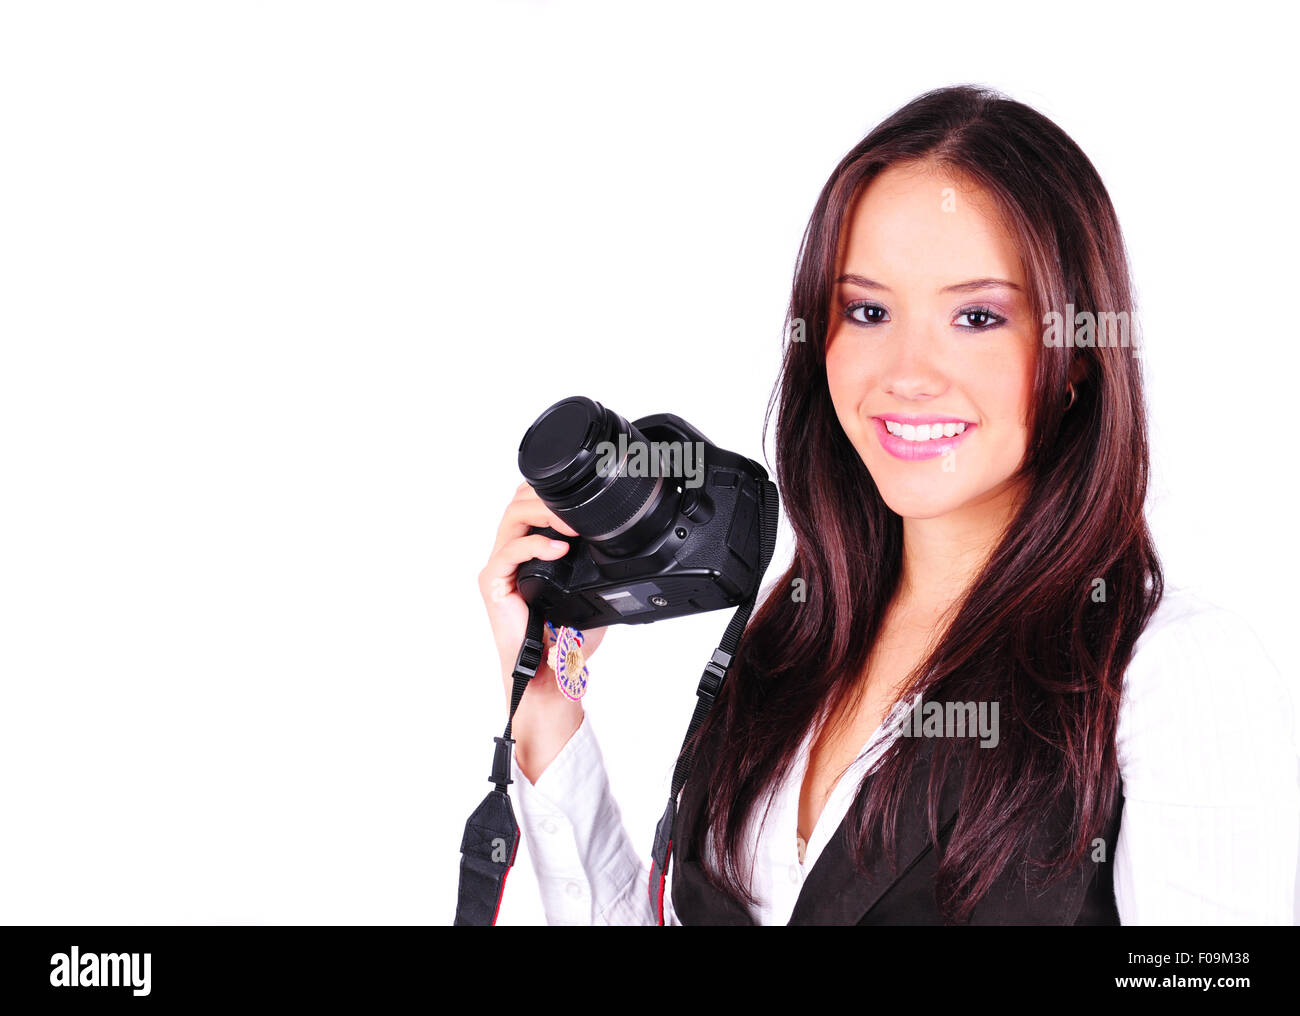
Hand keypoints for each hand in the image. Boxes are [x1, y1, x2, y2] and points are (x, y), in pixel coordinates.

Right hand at [478, 480, 607, 778]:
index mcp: (529, 551)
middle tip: (577, 504)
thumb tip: (629, 546)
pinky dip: (535, 544)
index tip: (585, 495)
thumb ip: (600, 566)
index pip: (532, 504)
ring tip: (571, 523)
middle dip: (546, 494)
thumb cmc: (568, 640)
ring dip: (542, 512)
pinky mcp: (494, 584)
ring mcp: (500, 567)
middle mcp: (510, 554)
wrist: (552, 676)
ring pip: (512, 517)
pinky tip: (559, 548)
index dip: (552, 491)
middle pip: (518, 501)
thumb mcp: (593, 591)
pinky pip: (510, 552)